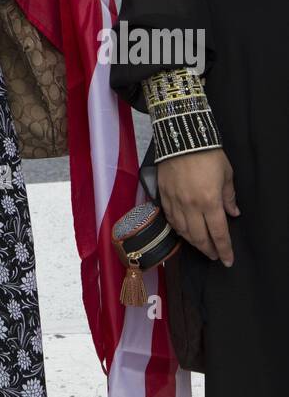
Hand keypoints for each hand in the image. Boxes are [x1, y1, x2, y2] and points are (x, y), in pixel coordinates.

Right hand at [157, 149, 238, 265]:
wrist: (181, 136)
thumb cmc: (207, 153)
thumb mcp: (226, 173)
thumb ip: (229, 196)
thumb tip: (233, 212)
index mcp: (210, 201)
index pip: (218, 233)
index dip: (224, 249)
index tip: (227, 260)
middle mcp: (191, 205)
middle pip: (199, 237)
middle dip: (208, 250)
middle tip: (214, 255)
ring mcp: (175, 201)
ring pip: (183, 231)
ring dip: (192, 242)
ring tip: (200, 244)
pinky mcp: (163, 194)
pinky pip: (170, 218)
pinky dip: (177, 228)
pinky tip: (182, 230)